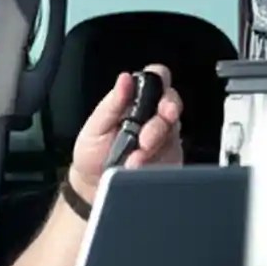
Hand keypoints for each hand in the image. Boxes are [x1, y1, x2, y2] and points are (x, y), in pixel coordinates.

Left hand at [68, 63, 183, 200]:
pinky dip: (156, 159)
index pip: (156, 79)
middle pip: (172, 103)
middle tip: (145, 137)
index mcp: (134, 101)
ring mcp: (164, 136)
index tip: (155, 93)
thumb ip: (112, 103)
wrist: (92, 187)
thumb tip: (125, 78)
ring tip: (133, 157)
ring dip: (155, 141)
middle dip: (161, 118)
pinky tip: (139, 166)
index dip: (160, 80)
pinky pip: (173, 153)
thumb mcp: (95, 127)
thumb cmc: (93, 153)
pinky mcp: (170, 157)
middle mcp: (153, 115)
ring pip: (173, 129)